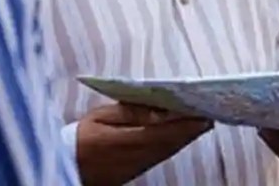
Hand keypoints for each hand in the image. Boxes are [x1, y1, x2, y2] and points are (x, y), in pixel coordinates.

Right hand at [76, 103, 212, 185]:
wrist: (66, 167)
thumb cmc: (81, 138)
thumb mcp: (101, 117)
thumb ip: (131, 113)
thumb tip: (159, 108)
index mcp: (127, 141)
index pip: (167, 131)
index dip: (188, 123)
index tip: (205, 112)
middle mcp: (137, 157)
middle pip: (173, 142)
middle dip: (194, 127)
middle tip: (212, 112)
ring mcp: (138, 166)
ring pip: (170, 150)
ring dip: (188, 135)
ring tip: (204, 120)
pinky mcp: (136, 171)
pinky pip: (162, 155)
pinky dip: (176, 143)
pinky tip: (184, 134)